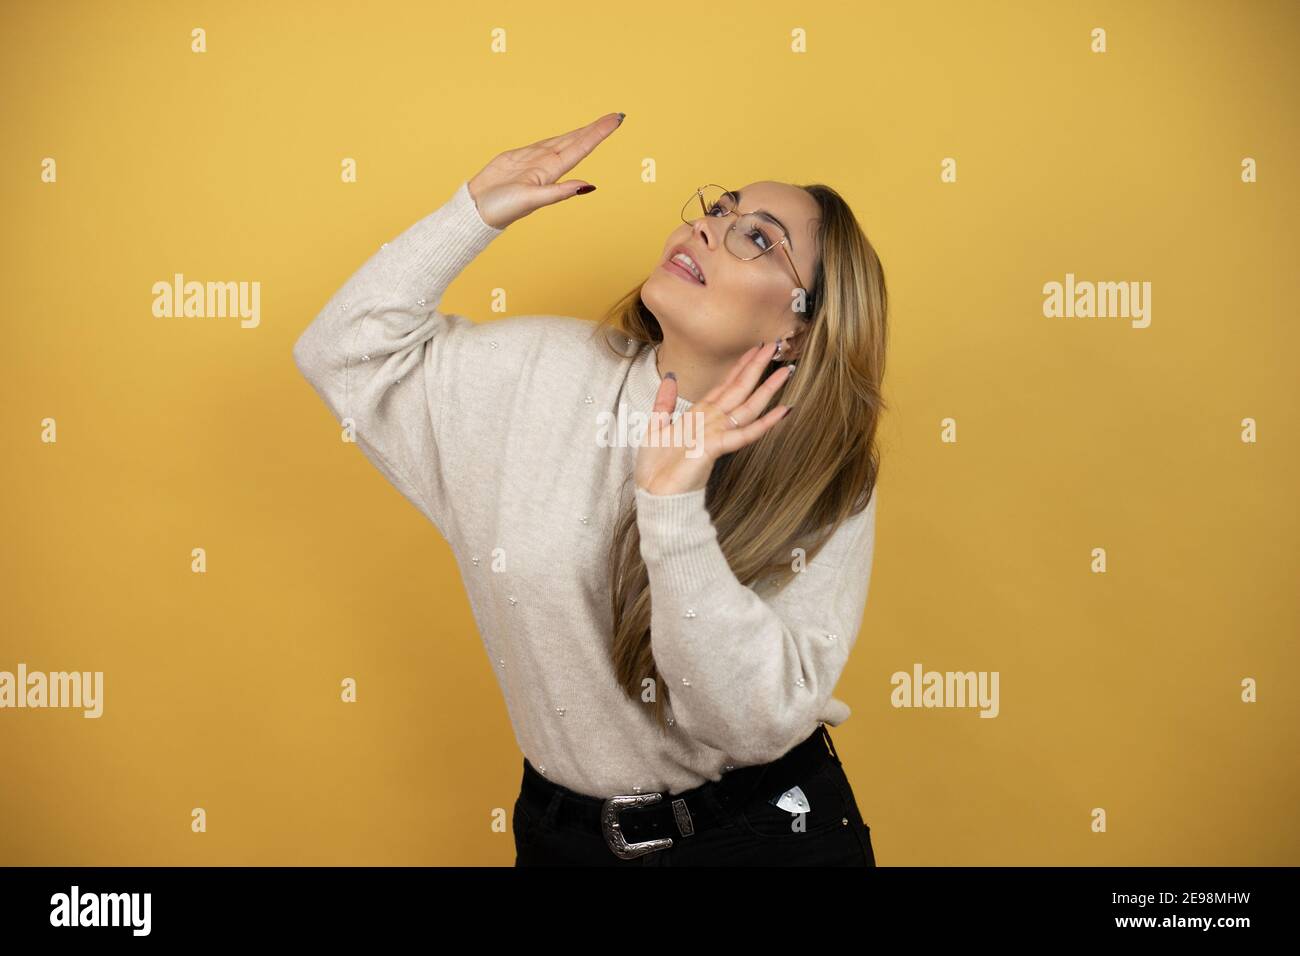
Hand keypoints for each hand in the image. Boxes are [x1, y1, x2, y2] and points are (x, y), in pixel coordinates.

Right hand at [465, 112, 623, 228]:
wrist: (478, 209)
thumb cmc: (503, 208)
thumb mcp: (532, 199)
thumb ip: (559, 192)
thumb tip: (589, 186)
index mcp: (552, 172)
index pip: (581, 147)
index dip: (599, 133)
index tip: (616, 120)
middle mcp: (547, 165)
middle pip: (576, 141)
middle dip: (596, 129)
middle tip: (615, 116)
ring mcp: (534, 161)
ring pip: (562, 141)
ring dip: (580, 132)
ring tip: (598, 124)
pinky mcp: (520, 158)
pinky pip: (544, 144)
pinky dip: (559, 139)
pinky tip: (569, 137)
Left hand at [634, 342, 794, 495]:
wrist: (656, 496)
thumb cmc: (657, 469)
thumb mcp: (655, 427)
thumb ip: (665, 403)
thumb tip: (670, 377)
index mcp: (700, 416)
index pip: (725, 386)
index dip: (740, 366)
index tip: (755, 348)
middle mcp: (713, 422)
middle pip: (740, 390)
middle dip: (756, 368)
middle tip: (775, 344)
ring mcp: (717, 434)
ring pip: (747, 407)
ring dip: (766, 389)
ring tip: (785, 370)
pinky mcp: (716, 448)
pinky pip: (744, 433)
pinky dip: (764, 423)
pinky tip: (782, 411)